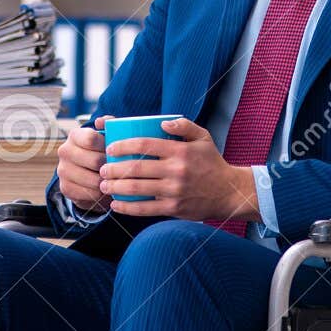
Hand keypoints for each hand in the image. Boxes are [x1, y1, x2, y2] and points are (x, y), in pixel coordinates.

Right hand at [56, 114, 112, 212]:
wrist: (87, 173)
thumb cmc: (100, 151)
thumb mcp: (105, 136)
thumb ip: (108, 124)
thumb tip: (100, 122)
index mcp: (75, 135)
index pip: (91, 138)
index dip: (107, 146)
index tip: (115, 152)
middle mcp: (65, 151)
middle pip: (95, 161)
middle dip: (110, 166)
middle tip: (119, 169)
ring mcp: (62, 170)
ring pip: (93, 180)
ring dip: (107, 182)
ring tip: (114, 180)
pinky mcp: (65, 188)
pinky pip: (89, 194)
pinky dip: (100, 194)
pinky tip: (104, 189)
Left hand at [99, 117, 258, 221]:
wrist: (228, 192)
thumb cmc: (212, 162)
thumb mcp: (203, 137)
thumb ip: (184, 125)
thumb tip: (162, 122)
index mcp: (179, 151)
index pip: (145, 144)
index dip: (123, 145)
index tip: (111, 147)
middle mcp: (176, 170)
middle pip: (136, 168)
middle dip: (113, 168)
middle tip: (102, 168)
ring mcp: (174, 191)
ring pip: (137, 189)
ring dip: (116, 187)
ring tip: (104, 185)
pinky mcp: (174, 208)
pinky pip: (145, 209)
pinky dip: (127, 207)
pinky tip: (116, 205)